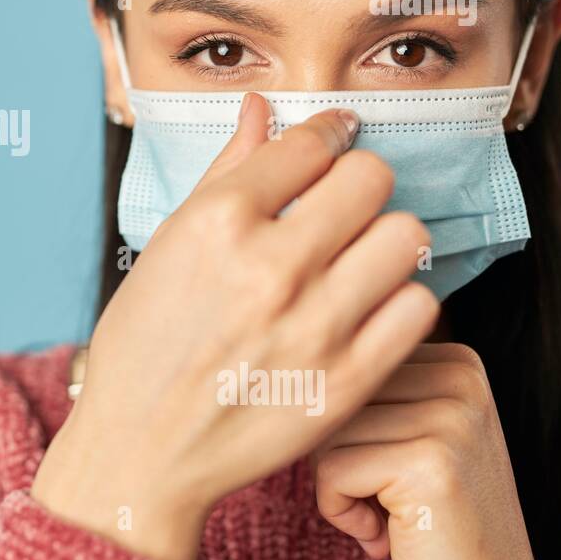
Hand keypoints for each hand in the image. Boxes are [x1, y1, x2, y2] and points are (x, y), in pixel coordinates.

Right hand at [30, 93, 439, 559]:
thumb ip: (223, 172)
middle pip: (371, 178)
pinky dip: (398, 299)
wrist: (142, 450)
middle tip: (341, 205)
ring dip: (385, 238)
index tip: (334, 139)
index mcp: (218, 223)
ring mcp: (314, 325)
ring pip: (406, 236)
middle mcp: (271, 267)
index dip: (328, 132)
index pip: (312, 143)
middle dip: (358, 181)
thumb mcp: (167, 246)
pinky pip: (418, 307)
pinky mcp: (348, 380)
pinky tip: (365, 307)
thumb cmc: (144, 346)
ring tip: (357, 257)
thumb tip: (261, 109)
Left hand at [311, 342, 533, 559]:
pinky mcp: (429, 463)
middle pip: (337, 396)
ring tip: (391, 512)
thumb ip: (368, 390)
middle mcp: (461, 379)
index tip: (395, 467)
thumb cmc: (429, 514)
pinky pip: (331, 472)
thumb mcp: (407, 432)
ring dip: (341, 486)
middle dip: (341, 454)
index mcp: (456, 362)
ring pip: (328, 432)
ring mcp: (450, 418)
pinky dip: (341, 511)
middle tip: (390, 496)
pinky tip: (384, 532)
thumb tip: (290, 363)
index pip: (347, 368)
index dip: (349, 427)